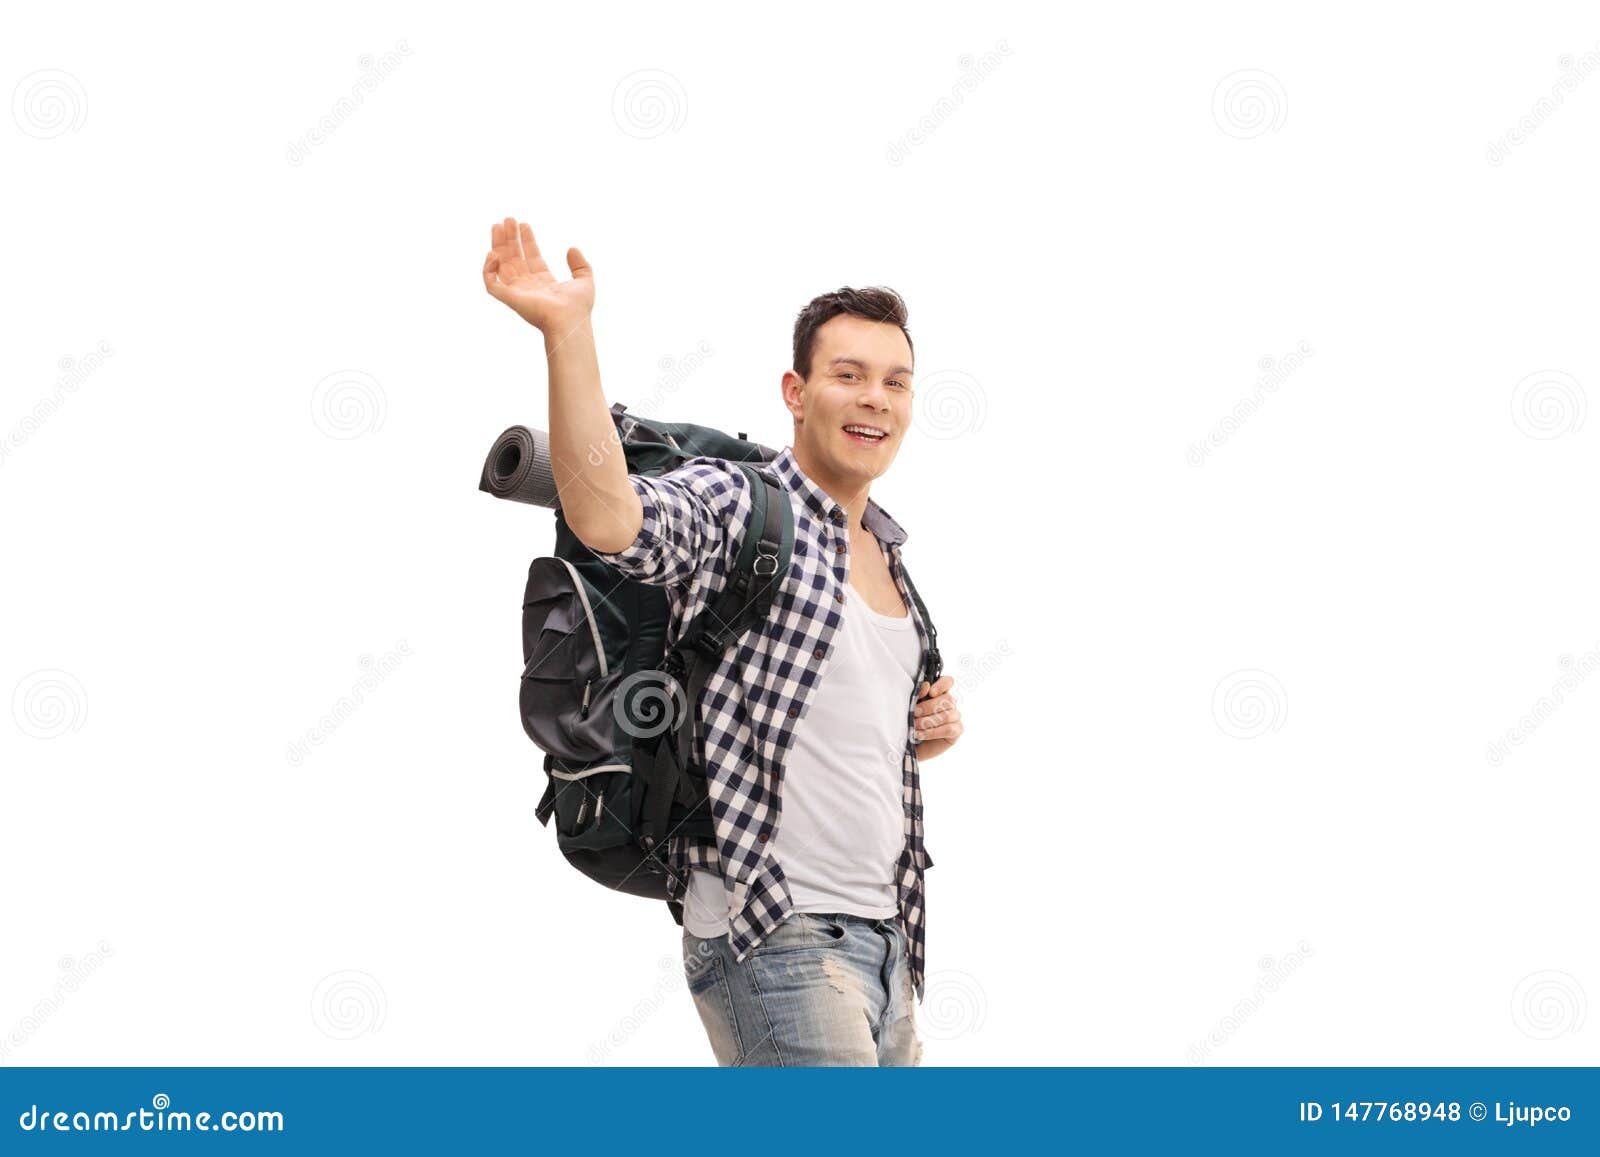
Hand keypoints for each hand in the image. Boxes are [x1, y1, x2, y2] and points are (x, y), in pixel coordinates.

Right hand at [482, 217, 594, 336]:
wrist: (570, 321)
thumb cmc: (578, 307)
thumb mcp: (585, 280)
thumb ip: (581, 265)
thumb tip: (572, 248)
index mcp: (544, 282)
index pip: (531, 258)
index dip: (527, 241)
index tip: (524, 224)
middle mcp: (528, 286)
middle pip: (515, 258)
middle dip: (510, 239)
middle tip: (508, 219)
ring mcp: (517, 292)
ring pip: (501, 265)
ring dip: (497, 245)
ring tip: (498, 225)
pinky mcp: (508, 297)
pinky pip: (491, 282)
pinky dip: (488, 268)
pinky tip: (494, 253)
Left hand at [911, 675, 961, 759]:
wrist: (910, 744)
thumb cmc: (912, 721)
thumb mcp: (912, 707)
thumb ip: (919, 695)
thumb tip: (926, 686)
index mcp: (940, 692)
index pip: (948, 681)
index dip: (941, 685)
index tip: (931, 692)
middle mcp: (950, 703)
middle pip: (947, 699)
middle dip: (928, 706)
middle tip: (914, 713)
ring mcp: (955, 716)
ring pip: (947, 715)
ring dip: (927, 721)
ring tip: (914, 726)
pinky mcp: (957, 730)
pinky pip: (948, 729)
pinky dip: (932, 732)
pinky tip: (920, 734)